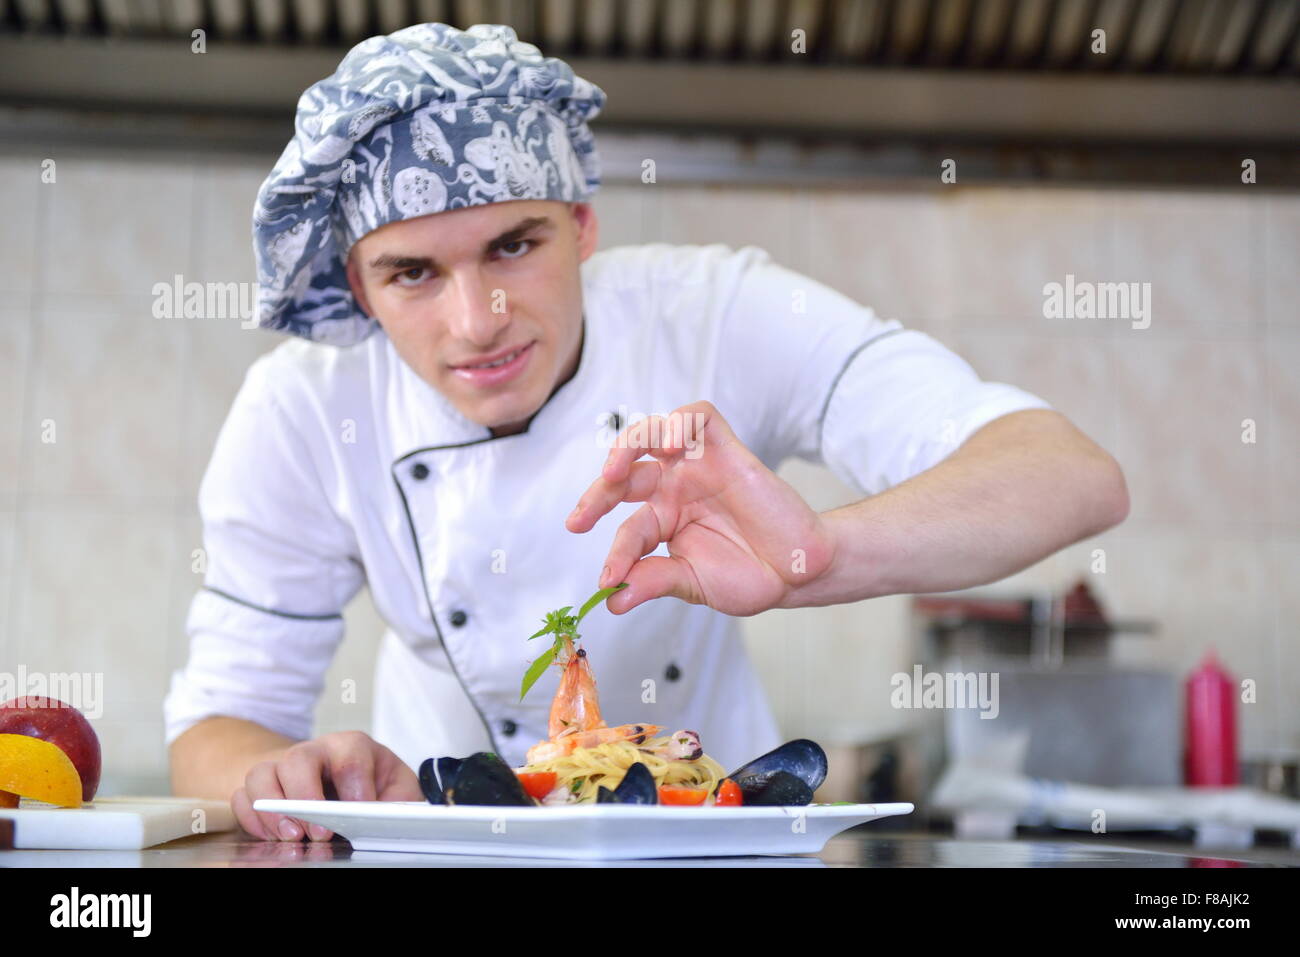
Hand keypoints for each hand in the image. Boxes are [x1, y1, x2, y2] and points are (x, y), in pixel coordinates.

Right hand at [230, 731, 420, 841]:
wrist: (346, 784)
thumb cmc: (375, 788)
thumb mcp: (398, 791)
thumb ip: (398, 804)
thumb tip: (391, 821)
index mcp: (353, 747)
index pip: (350, 755)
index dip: (354, 784)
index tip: (358, 811)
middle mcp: (315, 752)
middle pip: (298, 759)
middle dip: (306, 797)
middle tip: (320, 833)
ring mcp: (283, 768)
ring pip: (262, 773)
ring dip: (273, 809)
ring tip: (292, 838)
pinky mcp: (262, 788)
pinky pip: (243, 796)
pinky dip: (252, 819)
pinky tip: (271, 838)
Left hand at [566, 400, 835, 616]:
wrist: (799, 570)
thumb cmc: (749, 575)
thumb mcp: (693, 582)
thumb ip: (653, 581)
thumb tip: (612, 599)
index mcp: (663, 520)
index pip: (627, 528)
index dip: (616, 552)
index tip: (608, 578)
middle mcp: (674, 488)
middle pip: (624, 477)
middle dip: (598, 494)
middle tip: (581, 519)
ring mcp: (698, 466)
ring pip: (650, 435)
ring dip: (625, 447)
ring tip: (612, 473)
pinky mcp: (726, 450)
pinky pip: (697, 418)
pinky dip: (678, 422)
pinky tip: (669, 441)